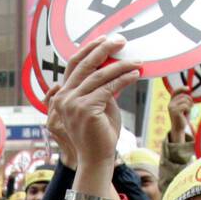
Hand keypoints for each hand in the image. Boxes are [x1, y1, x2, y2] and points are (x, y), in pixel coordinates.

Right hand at [45, 35, 140, 173]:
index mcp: (63, 95)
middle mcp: (64, 97)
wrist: (96, 160)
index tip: (104, 39)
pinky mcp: (86, 108)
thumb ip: (101, 87)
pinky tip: (135, 75)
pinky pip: (109, 87)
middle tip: (121, 40)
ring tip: (137, 62)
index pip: (74, 65)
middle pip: (85, 64)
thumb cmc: (99, 135)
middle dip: (104, 49)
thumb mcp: (99, 105)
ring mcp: (73, 103)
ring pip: (100, 75)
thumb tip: (113, 66)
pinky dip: (124, 79)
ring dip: (121, 66)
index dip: (89, 49)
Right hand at [168, 91, 194, 142]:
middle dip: (190, 100)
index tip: (189, 88)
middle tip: (192, 106)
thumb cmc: (182, 118)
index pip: (175, 92)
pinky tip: (186, 114)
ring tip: (188, 111)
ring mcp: (172, 107)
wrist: (179, 129)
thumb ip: (184, 100)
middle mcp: (170, 104)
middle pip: (183, 96)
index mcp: (171, 102)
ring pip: (185, 100)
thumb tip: (189, 92)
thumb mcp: (183, 108)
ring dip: (189, 106)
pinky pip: (186, 106)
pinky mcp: (175, 111)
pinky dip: (189, 110)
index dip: (182, 88)